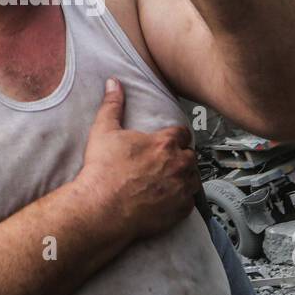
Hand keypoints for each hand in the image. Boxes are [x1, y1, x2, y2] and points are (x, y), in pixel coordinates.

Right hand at [77, 77, 198, 240]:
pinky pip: (190, 202)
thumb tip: (114, 84)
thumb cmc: (102, 173)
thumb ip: (112, 105)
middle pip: (191, 155)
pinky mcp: (180, 210)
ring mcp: (181, 188)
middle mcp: (178, 164)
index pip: (182, 133)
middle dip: (180, 157)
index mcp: (164, 143)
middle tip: (165, 162)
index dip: (174, 137)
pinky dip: (182, 200)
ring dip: (184, 177)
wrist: (100, 208)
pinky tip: (168, 199)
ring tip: (168, 180)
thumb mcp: (104, 131)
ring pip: (194, 178)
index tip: (167, 142)